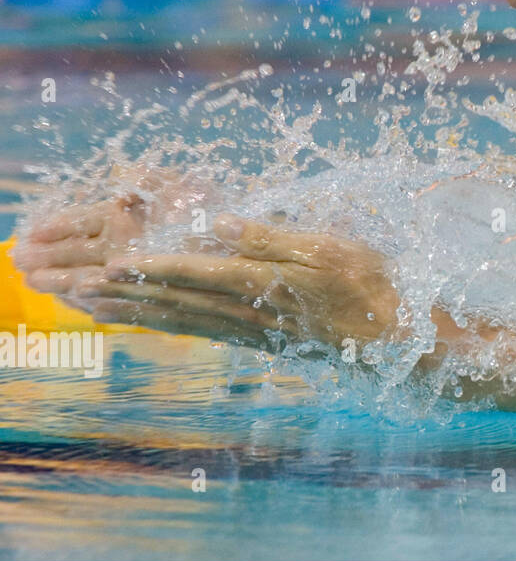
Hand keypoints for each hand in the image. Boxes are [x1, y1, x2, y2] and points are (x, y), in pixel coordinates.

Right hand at [12, 165, 205, 296]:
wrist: (242, 240)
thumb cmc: (214, 207)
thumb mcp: (184, 187)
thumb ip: (150, 181)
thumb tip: (124, 177)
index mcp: (127, 214)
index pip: (83, 220)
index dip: (57, 227)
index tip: (32, 234)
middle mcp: (125, 241)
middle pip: (79, 250)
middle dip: (49, 257)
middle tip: (21, 265)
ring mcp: (134, 265)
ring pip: (91, 273)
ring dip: (64, 280)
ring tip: (35, 284)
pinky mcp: (148, 287)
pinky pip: (117, 295)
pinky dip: (97, 299)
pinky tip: (79, 304)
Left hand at [72, 215, 403, 352]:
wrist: (392, 337)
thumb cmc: (368, 284)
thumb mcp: (329, 248)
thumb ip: (272, 237)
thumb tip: (220, 222)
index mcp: (266, 282)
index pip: (198, 272)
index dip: (154, 266)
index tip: (113, 261)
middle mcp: (249, 311)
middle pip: (176, 300)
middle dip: (126, 292)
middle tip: (77, 285)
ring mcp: (250, 329)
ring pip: (180, 318)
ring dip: (133, 310)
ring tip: (91, 303)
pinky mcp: (256, 338)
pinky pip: (198, 330)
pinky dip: (162, 323)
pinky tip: (145, 318)